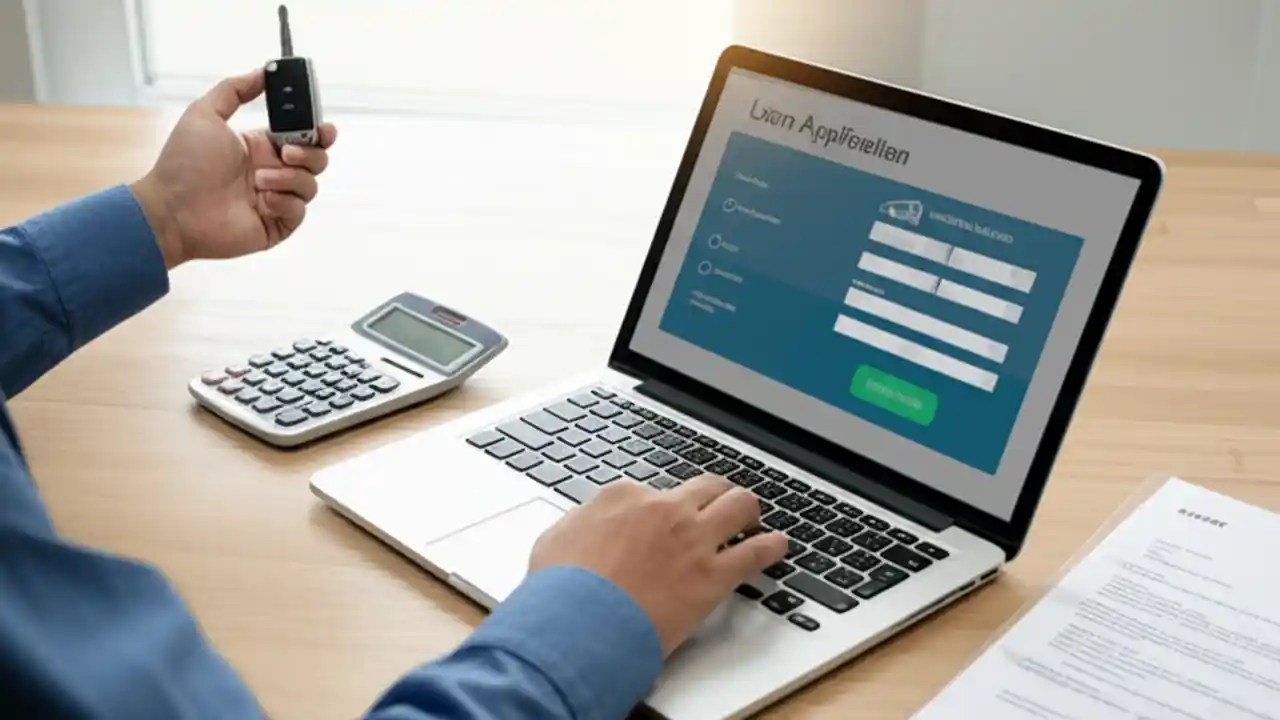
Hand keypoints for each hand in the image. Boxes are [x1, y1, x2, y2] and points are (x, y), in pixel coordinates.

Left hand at [130, 69, 337, 268]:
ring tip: (260, 180)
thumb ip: (234, 89)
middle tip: (287, 153)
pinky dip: (285, 203)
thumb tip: (262, 72)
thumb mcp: (204, 114)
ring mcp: (275, 200)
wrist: (172, 209)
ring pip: (310, 186)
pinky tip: (262, 200)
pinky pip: (298, 212)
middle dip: (310, 153)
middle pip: (316, 160)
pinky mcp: (275, 225)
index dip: (319, 132)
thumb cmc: (183, 164)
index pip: (303, 136)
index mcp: (261, 147)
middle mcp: (272, 172)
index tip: (323, 128)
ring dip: (289, 178)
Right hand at [529, 475, 787, 654]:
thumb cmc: (561, 588)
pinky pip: (756, 552)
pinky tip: (778, 546)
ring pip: (738, 505)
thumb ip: (579, 525)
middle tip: (717, 506)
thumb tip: (585, 528)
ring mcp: (692, 538)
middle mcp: (663, 509)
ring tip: (752, 518)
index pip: (654, 491)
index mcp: (623, 496)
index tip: (662, 521)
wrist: (580, 622)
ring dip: (746, 510)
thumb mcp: (555, 540)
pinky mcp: (712, 574)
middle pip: (704, 486)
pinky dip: (772, 547)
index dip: (660, 508)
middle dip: (713, 495)